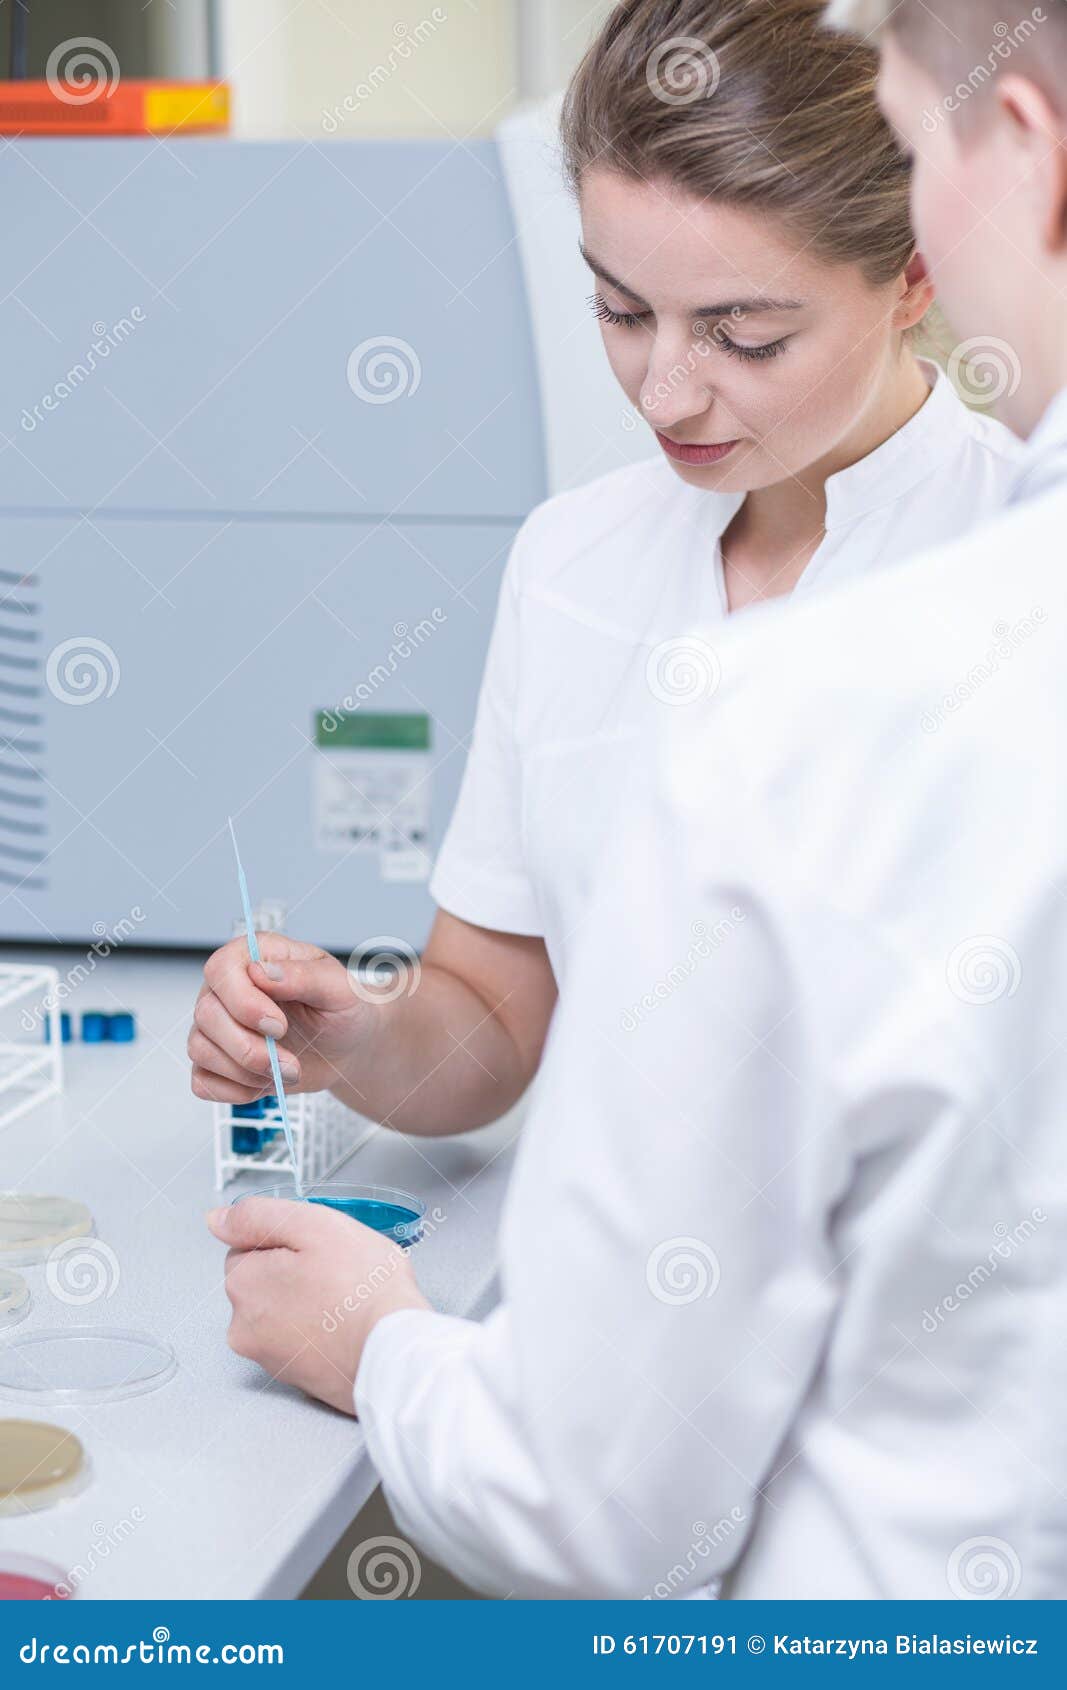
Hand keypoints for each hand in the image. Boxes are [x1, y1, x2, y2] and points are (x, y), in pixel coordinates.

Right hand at [188, 934, 370, 1101]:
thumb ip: (305, 975)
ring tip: (284, 1071)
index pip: (221, 969)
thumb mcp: (341, 988)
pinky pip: (203, 1080)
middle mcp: (229, 988)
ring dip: (245, 1071)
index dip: (243, 1002)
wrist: (345, 1047)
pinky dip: (234, 1090)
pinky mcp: (216, 1060)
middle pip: (206, 1014)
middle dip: (248, 1048)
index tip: (278, 1026)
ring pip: (200, 1048)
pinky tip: (265, 1083)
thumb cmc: (342, 1011)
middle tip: (288, 1061)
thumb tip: (263, 971)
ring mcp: (218, 1025)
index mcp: (255, 957)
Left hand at [206, 1197, 428, 1415]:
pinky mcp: (295, 1378)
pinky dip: (319, 1332)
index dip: (289, 1240)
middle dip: (295, 1271)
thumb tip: (217, 1219)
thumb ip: (259, 1216)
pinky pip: (301, 1339)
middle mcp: (244, 1327)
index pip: (251, 1244)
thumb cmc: (365, 1293)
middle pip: (265, 1278)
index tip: (317, 1248)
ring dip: (308, 1302)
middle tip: (336, 1272)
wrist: (395, 1356)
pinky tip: (345, 1326)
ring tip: (344, 1301)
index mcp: (243, 1284)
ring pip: (284, 1309)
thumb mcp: (315, 1225)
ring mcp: (269, 1357)